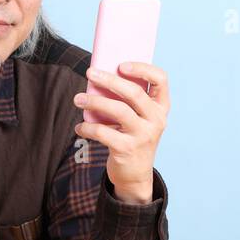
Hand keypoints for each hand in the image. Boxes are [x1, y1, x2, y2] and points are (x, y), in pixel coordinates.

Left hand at [73, 62, 169, 204]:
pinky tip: (79, 127)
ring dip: (94, 101)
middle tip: (90, 72)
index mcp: (160, 107)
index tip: (121, 65)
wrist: (135, 175)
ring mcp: (143, 135)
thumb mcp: (138, 118)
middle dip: (109, 80)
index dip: (142, 68)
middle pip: (134, 92)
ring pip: (118, 110)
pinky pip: (103, 132)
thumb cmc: (132, 137)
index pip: (160, 79)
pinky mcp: (127, 149)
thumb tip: (100, 76)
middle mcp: (156, 120)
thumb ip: (127, 99)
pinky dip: (88, 127)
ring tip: (78, 98)